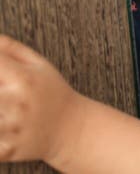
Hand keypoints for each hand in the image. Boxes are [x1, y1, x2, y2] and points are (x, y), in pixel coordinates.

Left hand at [0, 35, 86, 163]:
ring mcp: (12, 127)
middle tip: (1, 93)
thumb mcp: (40, 65)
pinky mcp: (8, 149)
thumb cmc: (54, 94)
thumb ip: (11, 49)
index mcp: (23, 78)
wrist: (73, 129)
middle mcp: (16, 102)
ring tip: (2, 106)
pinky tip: (3, 126)